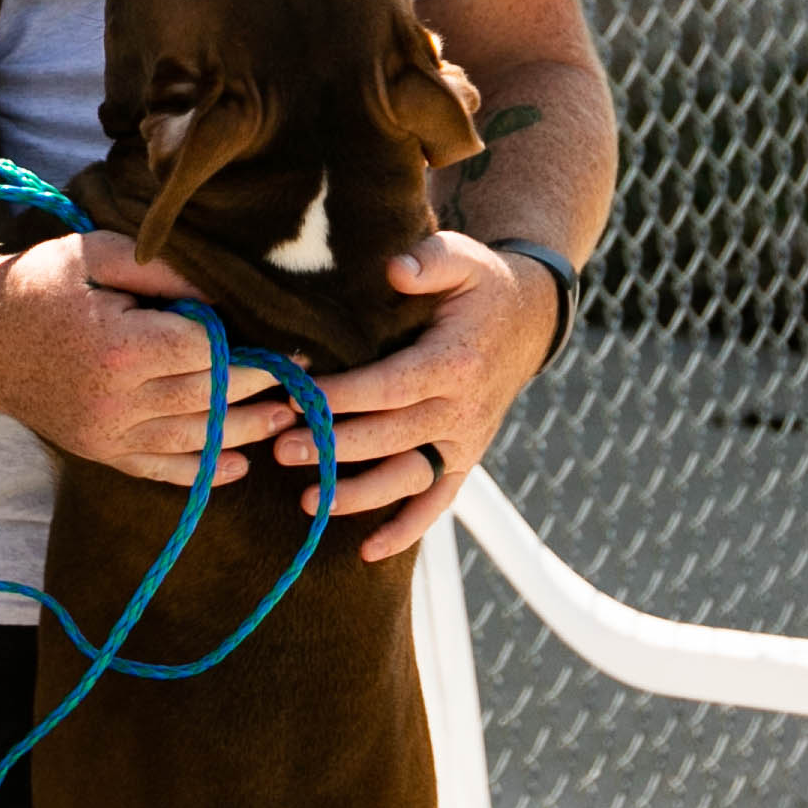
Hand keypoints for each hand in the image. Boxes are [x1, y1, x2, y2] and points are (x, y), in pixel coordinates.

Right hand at [0, 231, 287, 484]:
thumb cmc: (38, 284)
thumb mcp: (98, 255)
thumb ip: (163, 271)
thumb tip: (224, 292)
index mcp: (122, 347)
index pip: (212, 356)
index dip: (260, 354)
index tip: (297, 348)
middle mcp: (117, 400)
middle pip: (210, 401)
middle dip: (262, 394)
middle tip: (306, 385)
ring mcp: (107, 433)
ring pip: (193, 442)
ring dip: (245, 434)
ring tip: (286, 420)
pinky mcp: (98, 452)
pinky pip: (160, 471)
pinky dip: (202, 473)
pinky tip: (238, 466)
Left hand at [272, 232, 558, 559]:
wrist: (527, 319)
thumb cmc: (480, 285)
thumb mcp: (462, 257)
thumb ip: (429, 260)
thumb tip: (396, 270)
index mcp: (456, 362)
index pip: (391, 386)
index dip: (344, 397)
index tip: (299, 399)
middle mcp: (463, 410)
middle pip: (392, 437)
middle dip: (335, 447)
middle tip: (281, 448)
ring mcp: (465, 442)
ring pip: (409, 479)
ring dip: (359, 495)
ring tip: (307, 502)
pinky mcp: (464, 460)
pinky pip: (437, 503)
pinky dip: (406, 529)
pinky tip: (367, 551)